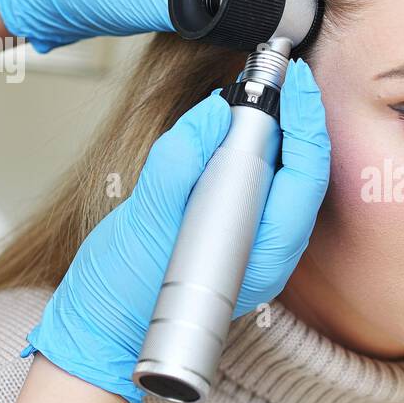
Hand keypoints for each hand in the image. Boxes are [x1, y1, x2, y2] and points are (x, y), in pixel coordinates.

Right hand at [21, 58, 330, 402]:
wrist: (98, 330)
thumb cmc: (121, 294)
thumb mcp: (147, 222)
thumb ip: (182, 166)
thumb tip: (216, 112)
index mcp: (266, 255)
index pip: (305, 175)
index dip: (305, 121)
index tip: (293, 79)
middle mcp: (269, 250)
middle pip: (300, 170)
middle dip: (294, 116)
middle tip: (276, 71)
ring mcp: (251, 243)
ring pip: (278, 174)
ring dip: (269, 128)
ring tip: (257, 87)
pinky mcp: (228, 233)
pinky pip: (250, 183)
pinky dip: (244, 148)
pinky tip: (229, 124)